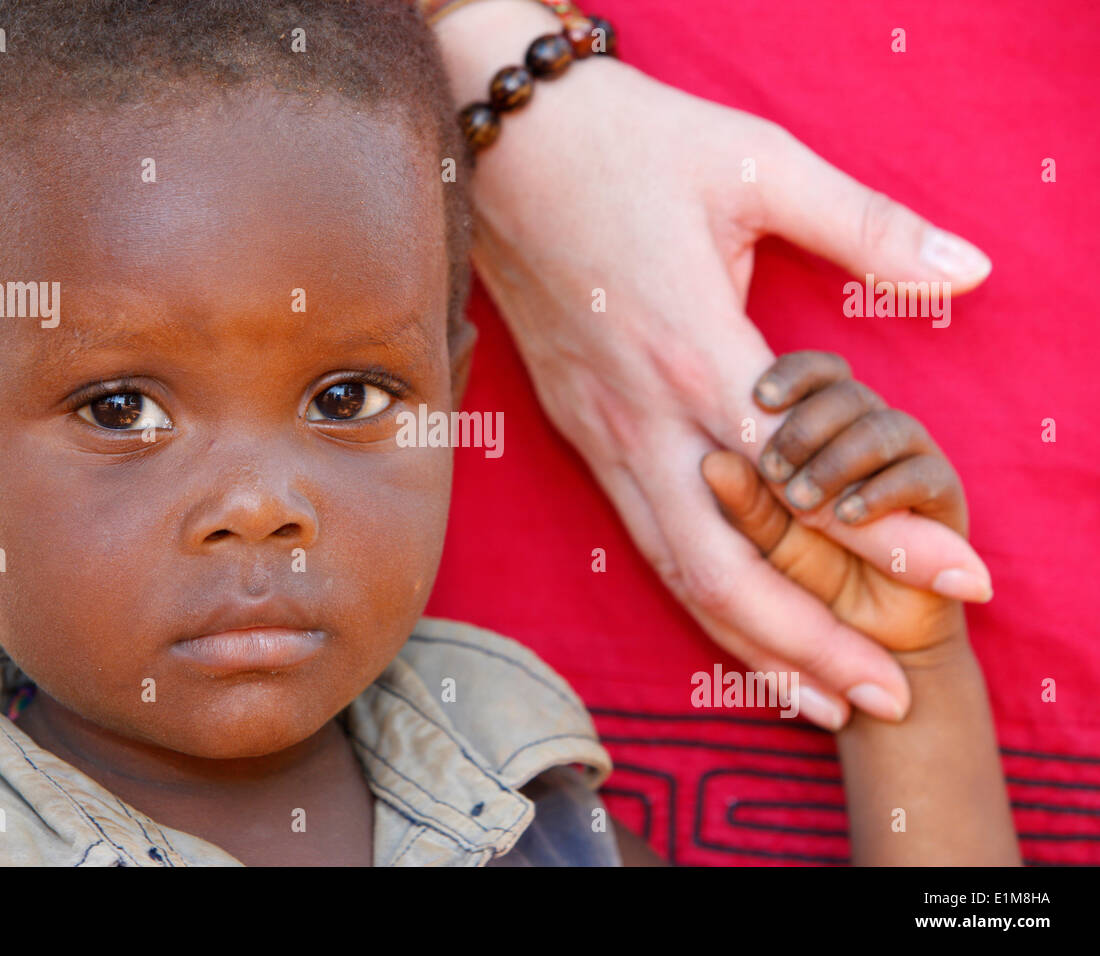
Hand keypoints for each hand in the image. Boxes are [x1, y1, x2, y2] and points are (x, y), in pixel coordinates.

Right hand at [432, 2, 994, 728]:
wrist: (500, 142)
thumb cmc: (629, 144)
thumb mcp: (756, 161)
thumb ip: (867, 223)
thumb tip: (969, 268)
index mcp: (690, 346)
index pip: (797, 476)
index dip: (880, 537)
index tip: (953, 581)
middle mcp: (640, 414)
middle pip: (722, 565)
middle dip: (810, 642)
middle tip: (887, 696)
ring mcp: (602, 432)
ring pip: (673, 569)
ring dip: (750, 645)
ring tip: (822, 700)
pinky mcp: (581, 432)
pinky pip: (643, 538)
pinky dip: (697, 599)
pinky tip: (738, 628)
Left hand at [702, 351, 965, 657]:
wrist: (863, 642)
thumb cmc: (801, 577)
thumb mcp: (761, 540)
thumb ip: (744, 504)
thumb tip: (712, 463)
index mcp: (824, 427)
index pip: (816, 374)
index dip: (792, 375)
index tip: (758, 399)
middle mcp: (868, 433)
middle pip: (849, 392)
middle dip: (806, 425)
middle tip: (773, 469)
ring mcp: (909, 462)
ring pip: (885, 427)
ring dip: (840, 460)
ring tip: (803, 502)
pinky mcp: (943, 500)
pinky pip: (922, 475)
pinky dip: (881, 492)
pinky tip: (846, 516)